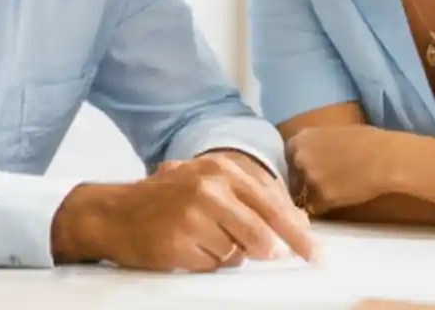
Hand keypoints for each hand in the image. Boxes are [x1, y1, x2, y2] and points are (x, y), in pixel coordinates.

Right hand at [53, 154, 316, 271]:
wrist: (116, 212)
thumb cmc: (169, 200)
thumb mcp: (211, 187)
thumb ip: (252, 201)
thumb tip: (299, 221)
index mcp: (222, 170)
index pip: (272, 203)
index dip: (298, 232)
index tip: (318, 253)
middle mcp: (210, 187)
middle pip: (264, 229)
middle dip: (288, 248)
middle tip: (308, 260)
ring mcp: (194, 214)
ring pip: (238, 252)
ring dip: (230, 253)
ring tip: (204, 238)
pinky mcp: (180, 240)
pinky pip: (213, 263)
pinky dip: (207, 261)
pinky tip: (187, 247)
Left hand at [288, 125, 399, 214]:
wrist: (386, 158)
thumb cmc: (368, 140)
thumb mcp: (334, 132)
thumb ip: (316, 143)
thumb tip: (310, 153)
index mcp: (301, 138)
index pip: (287, 156)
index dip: (296, 164)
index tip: (303, 170)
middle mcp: (300, 158)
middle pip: (291, 175)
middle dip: (301, 180)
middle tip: (317, 183)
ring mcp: (309, 179)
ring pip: (301, 193)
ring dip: (310, 195)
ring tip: (330, 192)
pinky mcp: (322, 198)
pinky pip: (315, 207)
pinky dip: (323, 206)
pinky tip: (336, 200)